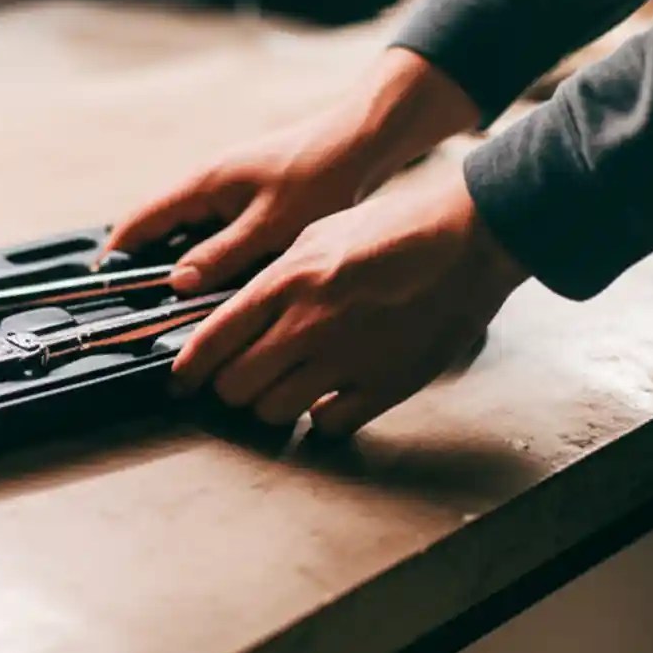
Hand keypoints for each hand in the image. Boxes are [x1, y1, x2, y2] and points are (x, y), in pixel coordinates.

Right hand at [101, 48, 481, 293]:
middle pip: (156, 234)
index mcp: (200, 185)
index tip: (102, 291)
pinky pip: (212, 237)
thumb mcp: (271, 225)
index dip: (115, 257)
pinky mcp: (244, 203)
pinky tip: (218, 290)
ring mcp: (223, 194)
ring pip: (185, 238)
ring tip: (174, 312)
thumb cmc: (320, 176)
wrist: (361, 142)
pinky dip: (208, 262)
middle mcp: (204, 186)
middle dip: (145, 270)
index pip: (137, 223)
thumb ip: (222, 254)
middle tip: (141, 315)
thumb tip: (177, 283)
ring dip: (179, 269)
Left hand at [169, 172, 527, 436]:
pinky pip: (329, 424)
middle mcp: (310, 324)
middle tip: (237, 380)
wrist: (470, 239)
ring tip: (281, 387)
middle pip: (236, 385)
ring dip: (269, 404)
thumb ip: (275, 276)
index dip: (189, 366)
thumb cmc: (396, 228)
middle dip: (228, 387)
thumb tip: (238, 310)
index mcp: (288, 281)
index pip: (215, 338)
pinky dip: (322, 417)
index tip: (182, 377)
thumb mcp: (320, 234)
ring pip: (274, 411)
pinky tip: (327, 397)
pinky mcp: (385, 385)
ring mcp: (347, 360)